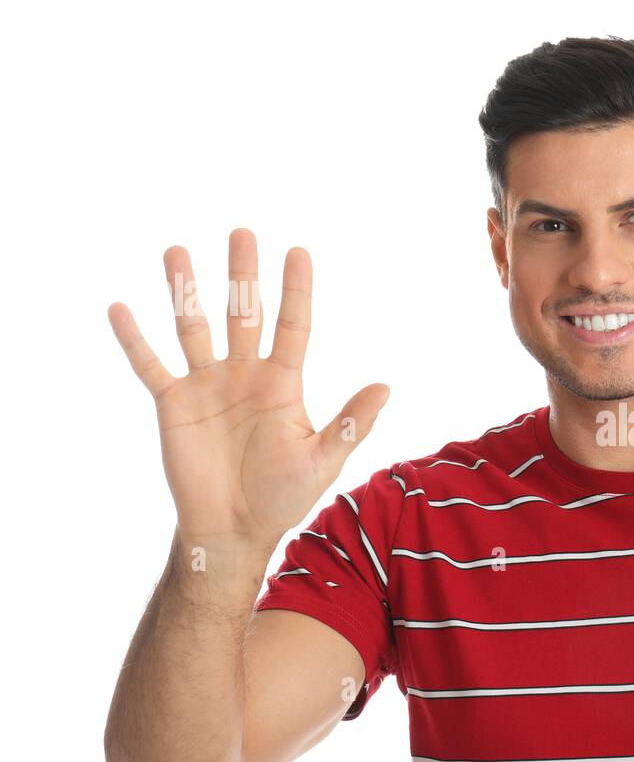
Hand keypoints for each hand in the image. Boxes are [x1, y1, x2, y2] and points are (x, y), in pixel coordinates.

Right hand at [108, 228, 389, 547]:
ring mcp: (207, 386)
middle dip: (243, 274)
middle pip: (243, 312)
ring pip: (194, 327)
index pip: (293, 325)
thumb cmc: (283, 496)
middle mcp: (244, 374)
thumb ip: (350, 423)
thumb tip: (386, 387)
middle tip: (242, 232)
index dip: (296, 290)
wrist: (234, 529)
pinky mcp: (173, 404)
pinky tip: (120, 308)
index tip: (298, 251)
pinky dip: (135, 340)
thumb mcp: (323, 460)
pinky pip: (150, 366)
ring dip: (185, 291)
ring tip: (177, 251)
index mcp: (282, 383)